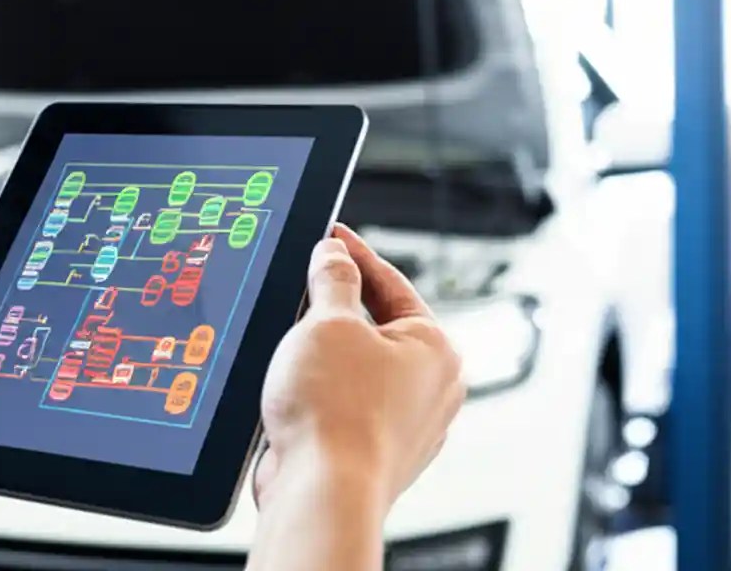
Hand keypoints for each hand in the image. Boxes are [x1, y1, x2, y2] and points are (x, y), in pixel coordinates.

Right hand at [253, 223, 464, 517]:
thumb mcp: (328, 322)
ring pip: (358, 367)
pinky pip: (345, 404)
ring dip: (324, 351)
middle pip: (378, 325)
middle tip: (303, 285)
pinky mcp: (372, 451)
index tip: (329, 237)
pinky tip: (295, 387)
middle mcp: (431, 389)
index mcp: (436, 349)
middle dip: (336, 306)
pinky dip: (320, 390)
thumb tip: (333, 254)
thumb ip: (333, 279)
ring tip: (294, 341)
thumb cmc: (336, 414)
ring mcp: (405, 425)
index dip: (353, 255)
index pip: (392, 283)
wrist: (321, 493)